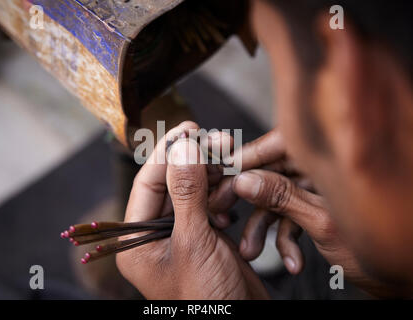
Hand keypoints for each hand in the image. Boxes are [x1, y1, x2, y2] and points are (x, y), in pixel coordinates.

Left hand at [116, 122, 268, 299]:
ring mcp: (182, 235)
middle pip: (170, 183)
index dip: (168, 153)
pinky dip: (221, 195)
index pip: (148, 183)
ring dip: (210, 176)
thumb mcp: (194, 243)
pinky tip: (231, 193)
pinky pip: (209, 205)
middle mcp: (155, 235)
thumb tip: (182, 147)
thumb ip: (186, 193)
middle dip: (193, 160)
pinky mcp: (205, 238)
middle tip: (217, 141)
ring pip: (191, 192)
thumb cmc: (209, 298)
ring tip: (228, 162)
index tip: (189, 130)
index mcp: (137, 241)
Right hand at [209, 129, 391, 296]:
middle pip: (272, 171)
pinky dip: (286, 239)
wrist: (405, 277)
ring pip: (277, 198)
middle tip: (222, 212)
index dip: (246, 157)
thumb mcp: (323, 221)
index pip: (279, 143)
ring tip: (251, 250)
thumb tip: (245, 180)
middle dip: (248, 198)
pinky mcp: (318, 207)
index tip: (222, 173)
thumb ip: (281, 197)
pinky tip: (291, 260)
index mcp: (331, 156)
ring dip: (263, 227)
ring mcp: (321, 187)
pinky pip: (291, 216)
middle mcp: (324, 167)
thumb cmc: (388, 246)